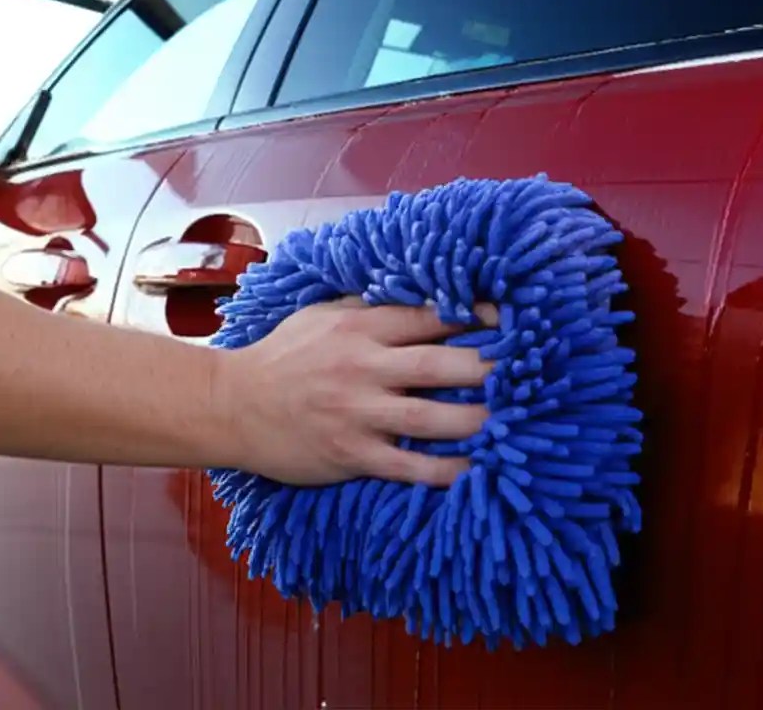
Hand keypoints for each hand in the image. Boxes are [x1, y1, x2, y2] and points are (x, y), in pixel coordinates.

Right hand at [213, 298, 495, 486]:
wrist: (229, 406)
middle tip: (533, 373)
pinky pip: (409, 466)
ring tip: (519, 423)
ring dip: (479, 421)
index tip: (515, 318)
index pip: (430, 316)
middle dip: (490, 368)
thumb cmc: (281, 357)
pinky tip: (478, 471)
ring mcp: (357, 414)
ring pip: (431, 418)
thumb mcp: (321, 316)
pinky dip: (446, 471)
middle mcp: (362, 367)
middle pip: (440, 365)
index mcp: (360, 328)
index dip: (477, 316)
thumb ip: (370, 306)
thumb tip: (423, 292)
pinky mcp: (351, 454)